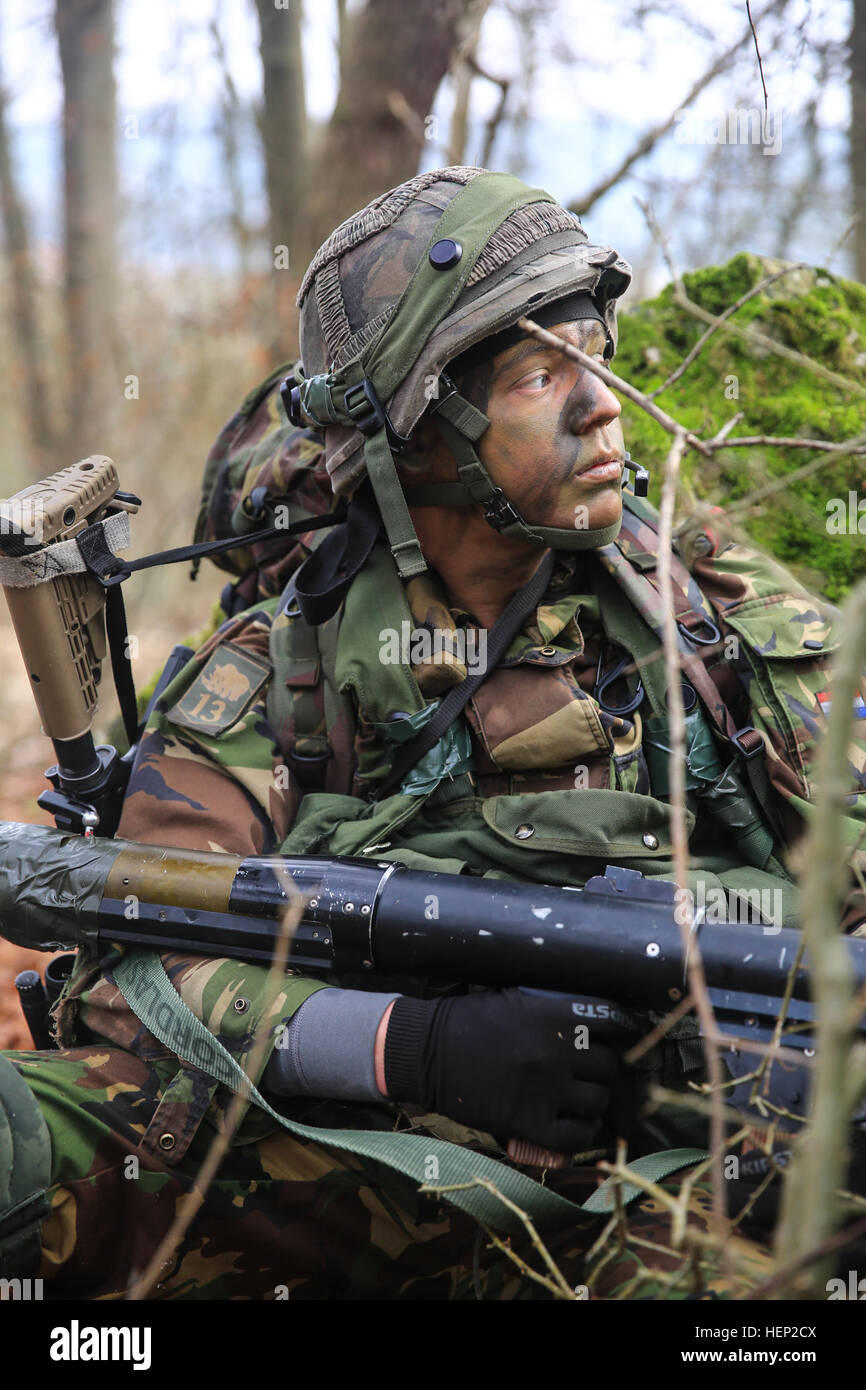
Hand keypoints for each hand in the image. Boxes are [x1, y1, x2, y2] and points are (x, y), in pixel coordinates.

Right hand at [383, 987, 638, 1153]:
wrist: (426, 1051)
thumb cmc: (468, 1020)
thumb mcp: (515, 999)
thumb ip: (553, 1010)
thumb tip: (591, 1023)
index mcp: (553, 1016)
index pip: (612, 1020)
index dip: (623, 1027)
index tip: (625, 1033)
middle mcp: (556, 1052)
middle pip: (607, 1066)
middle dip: (601, 1068)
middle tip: (588, 1070)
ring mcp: (544, 1090)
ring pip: (598, 1101)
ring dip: (595, 1100)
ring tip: (583, 1099)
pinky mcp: (528, 1123)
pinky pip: (576, 1137)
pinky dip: (583, 1133)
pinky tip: (578, 1126)